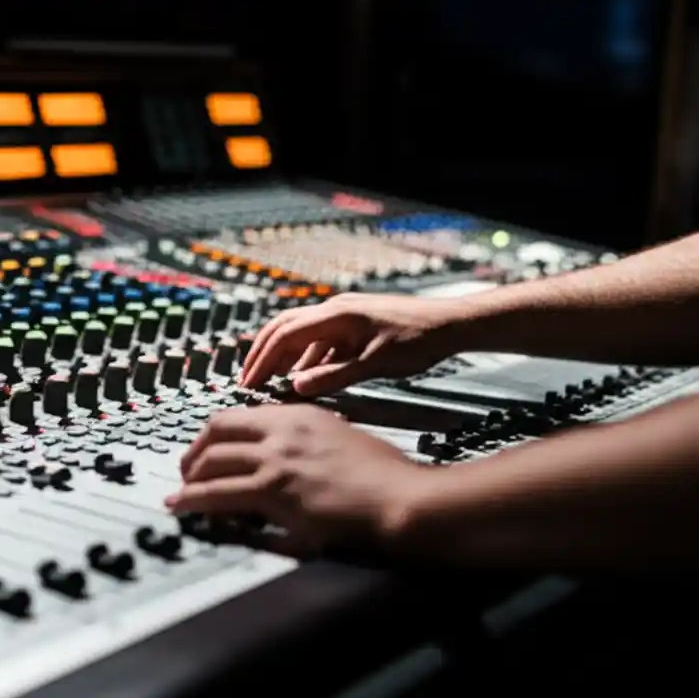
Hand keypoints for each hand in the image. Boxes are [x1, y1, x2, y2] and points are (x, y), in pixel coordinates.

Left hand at [166, 404, 428, 554]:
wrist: (405, 500)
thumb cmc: (390, 479)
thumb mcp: (348, 443)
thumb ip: (316, 446)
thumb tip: (298, 463)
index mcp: (303, 415)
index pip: (243, 414)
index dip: (218, 432)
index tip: (211, 446)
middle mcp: (284, 431)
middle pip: (218, 430)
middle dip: (195, 450)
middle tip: (187, 468)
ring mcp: (277, 460)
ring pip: (211, 461)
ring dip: (189, 477)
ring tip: (179, 492)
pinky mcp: (274, 493)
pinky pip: (218, 494)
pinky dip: (192, 500)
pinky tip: (182, 506)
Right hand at [240, 293, 468, 394]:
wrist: (450, 324)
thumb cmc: (418, 341)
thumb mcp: (375, 364)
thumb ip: (334, 376)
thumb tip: (295, 386)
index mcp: (337, 315)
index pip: (285, 334)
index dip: (263, 359)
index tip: (250, 383)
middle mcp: (335, 310)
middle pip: (284, 327)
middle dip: (262, 354)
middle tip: (248, 380)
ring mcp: (344, 316)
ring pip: (300, 334)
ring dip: (282, 356)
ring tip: (268, 381)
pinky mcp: (353, 326)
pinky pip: (319, 340)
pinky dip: (304, 357)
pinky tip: (302, 376)